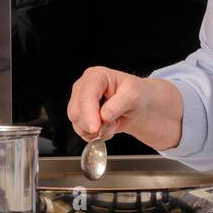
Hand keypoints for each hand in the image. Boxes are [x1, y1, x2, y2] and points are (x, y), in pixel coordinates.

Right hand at [66, 66, 181, 151]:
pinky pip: (81, 132)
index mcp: (95, 76)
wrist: (136, 105)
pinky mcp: (80, 116)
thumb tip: (103, 116)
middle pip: (76, 112)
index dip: (89, 113)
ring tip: (113, 123)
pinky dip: (95, 135)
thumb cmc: (135, 94)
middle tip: (113, 124)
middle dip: (94, 125)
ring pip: (77, 124)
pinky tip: (107, 128)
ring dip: (97, 131)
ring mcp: (79, 103)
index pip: (86, 95)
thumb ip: (118, 105)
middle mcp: (83, 88)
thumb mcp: (133, 95)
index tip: (96, 128)